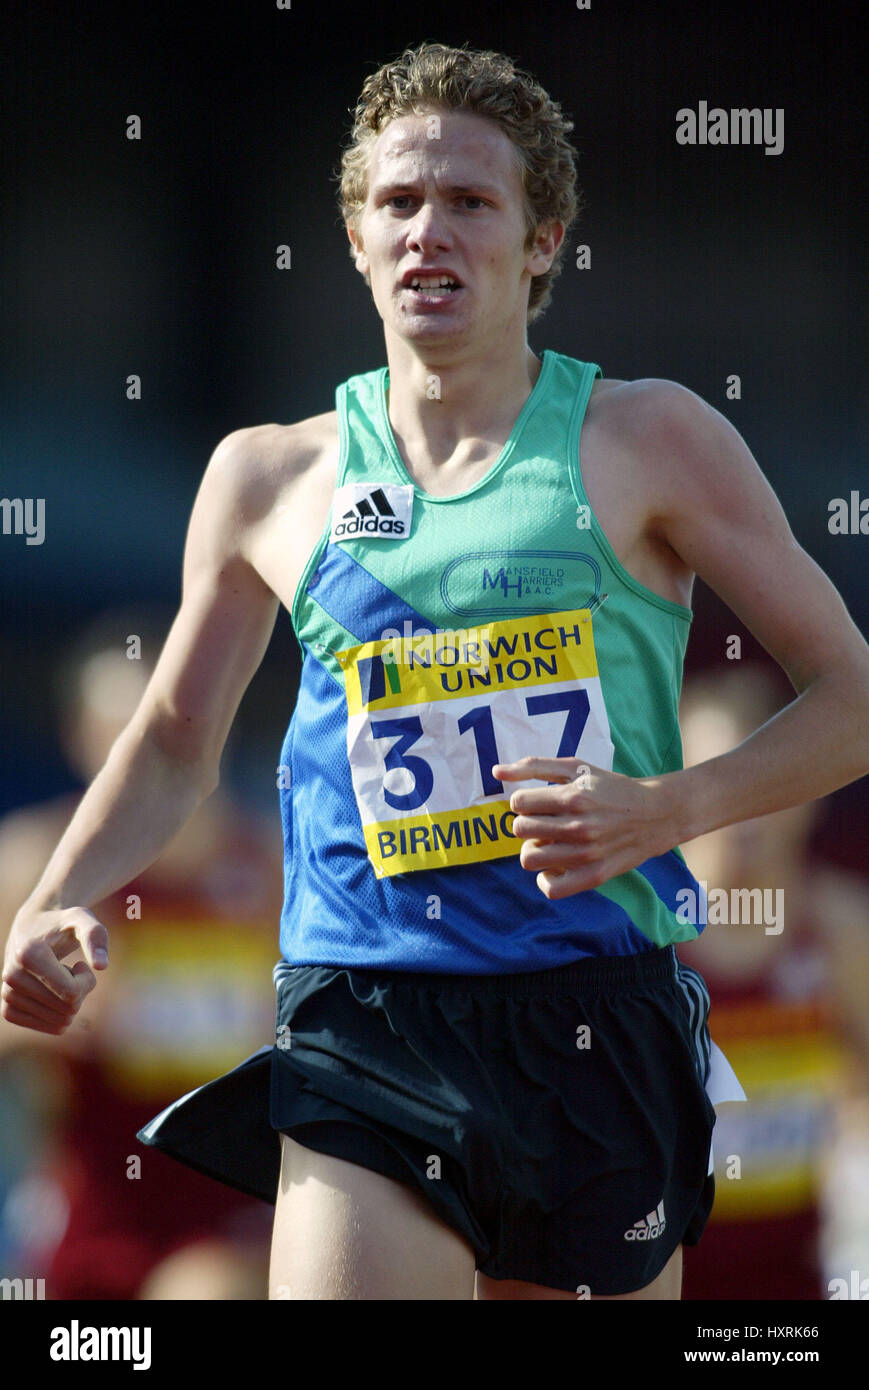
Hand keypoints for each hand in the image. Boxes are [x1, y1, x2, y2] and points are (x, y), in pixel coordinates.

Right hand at [1, 906, 108, 1033]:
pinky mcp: (8, 1010)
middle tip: (72, 971)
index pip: (70, 992)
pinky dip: (61, 1013)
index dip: (87, 981)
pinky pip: (52, 1028)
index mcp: (28, 955)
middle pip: (68, 1009)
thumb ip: (95, 937)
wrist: (32, 928)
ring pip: (61, 1022)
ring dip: (70, 1001)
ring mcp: (7, 995)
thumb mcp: (82, 919)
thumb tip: (102, 966)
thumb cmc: (62, 924)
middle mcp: (12, 977)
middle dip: (81, 991)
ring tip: (59, 978)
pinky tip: (52, 991)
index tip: (82, 964)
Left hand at [493, 756, 678, 899]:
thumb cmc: (611, 788)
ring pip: (530, 859)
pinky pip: (551, 888)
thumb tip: (496, 772)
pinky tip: (554, 866)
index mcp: (573, 797)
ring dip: (533, 849)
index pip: (519, 803)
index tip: (537, 803)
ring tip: (548, 842)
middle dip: (526, 824)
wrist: (656, 814)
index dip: (523, 802)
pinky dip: (545, 878)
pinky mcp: (595, 875)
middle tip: (543, 822)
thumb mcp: (577, 768)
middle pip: (520, 830)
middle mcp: (579, 826)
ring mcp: (587, 853)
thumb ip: (534, 766)